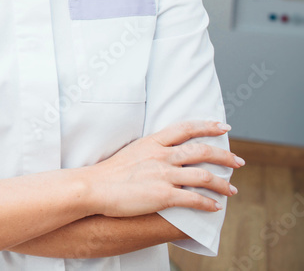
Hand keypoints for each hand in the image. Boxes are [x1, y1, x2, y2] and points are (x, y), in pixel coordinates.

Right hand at [86, 120, 243, 216]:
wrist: (93, 187)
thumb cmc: (108, 173)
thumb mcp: (131, 152)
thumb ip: (150, 151)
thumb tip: (164, 155)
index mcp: (152, 142)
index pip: (185, 129)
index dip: (207, 126)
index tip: (223, 127)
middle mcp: (161, 156)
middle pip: (201, 151)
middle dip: (224, 156)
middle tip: (239, 161)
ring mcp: (163, 175)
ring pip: (203, 175)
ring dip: (223, 184)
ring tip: (233, 189)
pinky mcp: (163, 195)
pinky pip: (194, 198)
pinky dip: (208, 203)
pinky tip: (216, 207)